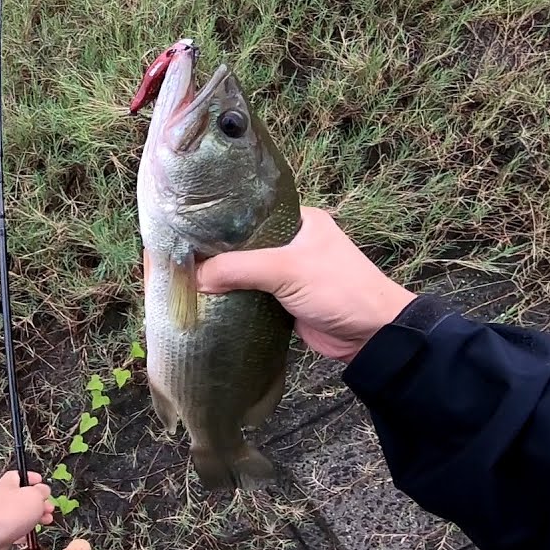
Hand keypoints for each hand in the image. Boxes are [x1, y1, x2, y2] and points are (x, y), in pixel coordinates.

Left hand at [0, 471, 54, 549]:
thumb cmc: (11, 513)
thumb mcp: (34, 496)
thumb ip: (41, 491)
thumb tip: (44, 490)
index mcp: (7, 484)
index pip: (20, 475)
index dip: (32, 478)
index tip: (42, 482)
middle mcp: (0, 498)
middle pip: (22, 496)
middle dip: (39, 502)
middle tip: (49, 507)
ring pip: (19, 514)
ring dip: (35, 517)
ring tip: (46, 521)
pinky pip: (13, 529)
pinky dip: (24, 532)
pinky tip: (30, 535)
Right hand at [196, 206, 415, 362]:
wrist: (371, 336)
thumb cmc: (338, 289)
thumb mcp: (286, 269)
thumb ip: (238, 268)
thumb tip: (193, 277)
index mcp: (296, 220)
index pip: (248, 213)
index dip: (218, 223)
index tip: (184, 231)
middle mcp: (290, 241)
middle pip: (242, 244)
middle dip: (215, 254)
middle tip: (177, 259)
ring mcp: (287, 272)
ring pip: (245, 272)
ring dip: (223, 280)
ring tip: (184, 280)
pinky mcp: (283, 300)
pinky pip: (250, 295)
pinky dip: (233, 299)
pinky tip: (207, 301)